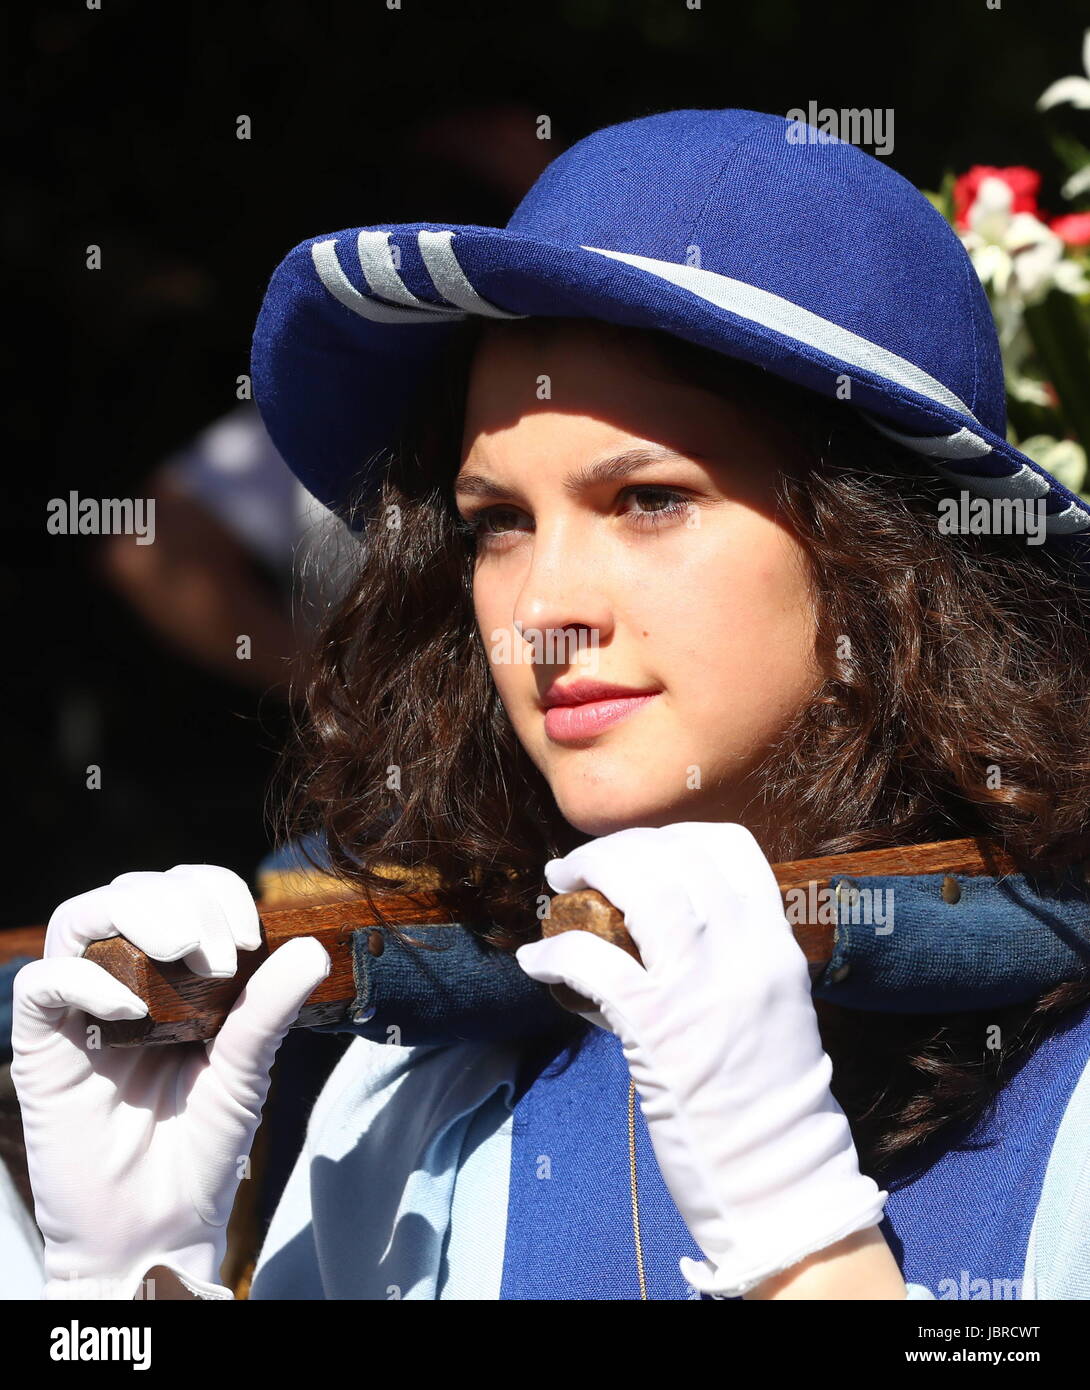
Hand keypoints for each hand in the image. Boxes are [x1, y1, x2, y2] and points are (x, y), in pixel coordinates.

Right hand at [11, 864, 329, 1299]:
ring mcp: (81, 1008)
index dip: (216, 892)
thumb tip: (312, 947)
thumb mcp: (247, 1071)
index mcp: (179, 973)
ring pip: (82, 916)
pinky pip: (40, 982)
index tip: (251, 936)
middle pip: (134, 889)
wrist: (157, 1228)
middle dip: (182, 902)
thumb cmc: (202, 1148)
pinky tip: (130, 1012)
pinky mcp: (42, 1046)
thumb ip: (269, 1010)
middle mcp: (126, 977)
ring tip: (179, 955)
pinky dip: (83, 979)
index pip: (186, 891)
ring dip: (136, 916)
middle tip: (220, 958)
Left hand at [515, 822, 887, 1297]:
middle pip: (673, 857)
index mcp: (774, 940)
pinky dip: (556, 952)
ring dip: (588, 875)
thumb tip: (664, 921)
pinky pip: (595, 964)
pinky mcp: (658, 1028)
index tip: (642, 850)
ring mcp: (702, 985)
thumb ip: (733, 952)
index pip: (730, 848)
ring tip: (555, 887)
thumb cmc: (769, 1092)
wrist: (781, 1172)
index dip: (675, 836)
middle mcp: (744, 950)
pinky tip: (536, 959)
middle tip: (580, 865)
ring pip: (639, 889)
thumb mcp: (772, 1000)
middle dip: (616, 848)